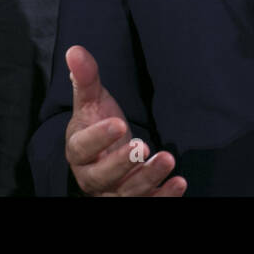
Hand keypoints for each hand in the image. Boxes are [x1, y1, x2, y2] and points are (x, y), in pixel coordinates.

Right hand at [63, 45, 185, 196]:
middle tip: (142, 146)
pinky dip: (163, 197)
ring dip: (148, 178)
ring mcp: (113, 192)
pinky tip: (179, 183)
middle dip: (123, 163)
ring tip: (168, 159)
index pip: (83, 148)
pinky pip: (147, 203)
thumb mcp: (91, 102)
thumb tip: (74, 49)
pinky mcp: (133, 199)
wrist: (105, 155)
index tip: (119, 122)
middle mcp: (93, 177)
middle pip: (103, 177)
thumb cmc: (97, 125)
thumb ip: (85, 78)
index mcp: (78, 151)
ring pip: (127, 193)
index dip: (99, 138)